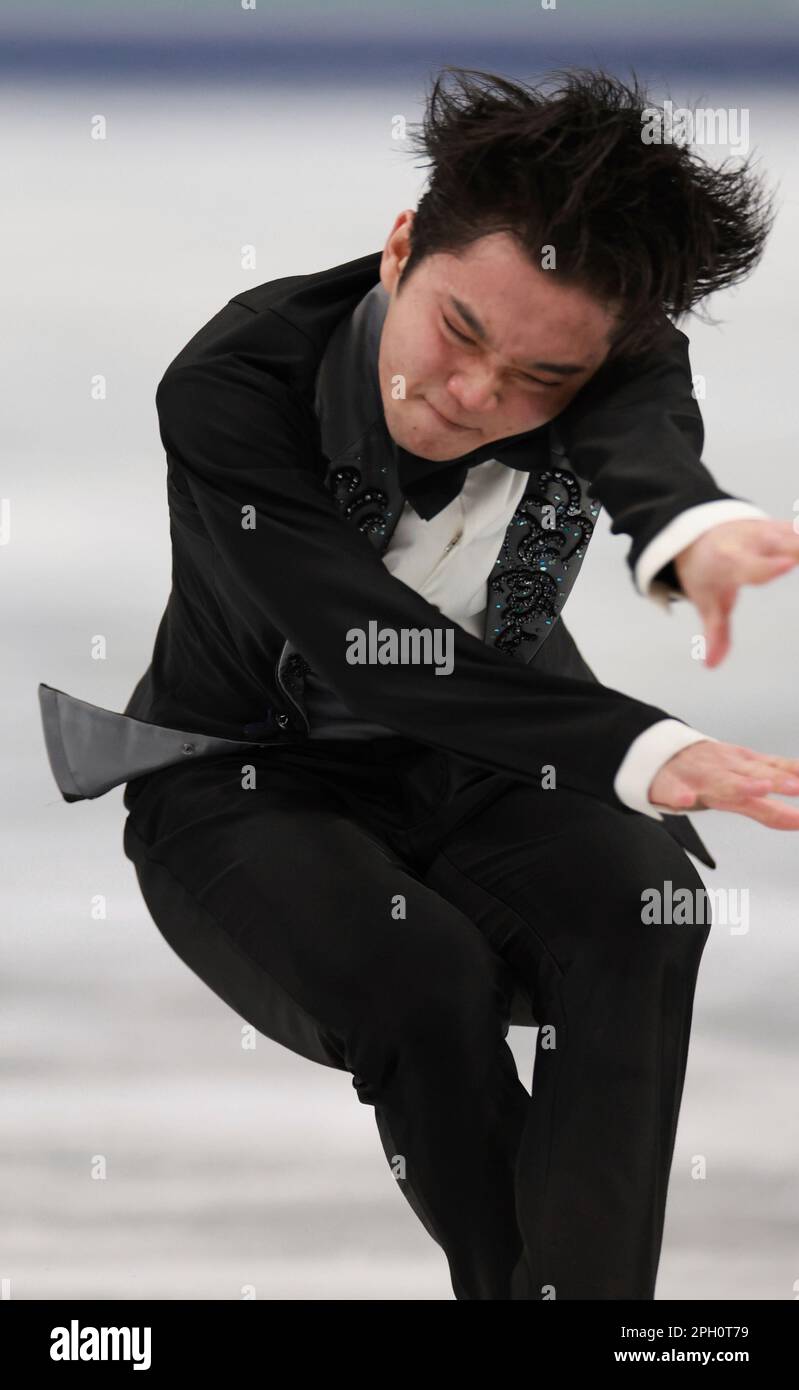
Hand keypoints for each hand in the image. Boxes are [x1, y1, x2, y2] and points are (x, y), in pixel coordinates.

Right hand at [649, 739, 798, 827]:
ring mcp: (700, 778)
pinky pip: (675, 792)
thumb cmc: (707, 766)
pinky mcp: (672, 786)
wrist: (662, 754)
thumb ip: (778, 772)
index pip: (775, 770)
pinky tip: (686, 799)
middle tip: (796, 786)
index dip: (794, 778)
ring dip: (740, 785)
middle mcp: (725, 770)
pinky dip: (680, 795)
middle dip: (776, 780)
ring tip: (760, 789)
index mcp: (744, 766)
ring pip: (720, 782)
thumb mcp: (747, 766)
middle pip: (754, 775)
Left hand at [674, 519, 798, 668]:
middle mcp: (753, 541)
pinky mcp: (785, 527)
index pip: (751, 565)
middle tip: (798, 564)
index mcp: (730, 561)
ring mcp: (771, 529)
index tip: (789, 564)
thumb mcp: (706, 601)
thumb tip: (711, 664)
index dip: (769, 567)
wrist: (701, 533)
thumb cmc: (706, 570)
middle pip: (787, 544)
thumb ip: (715, 633)